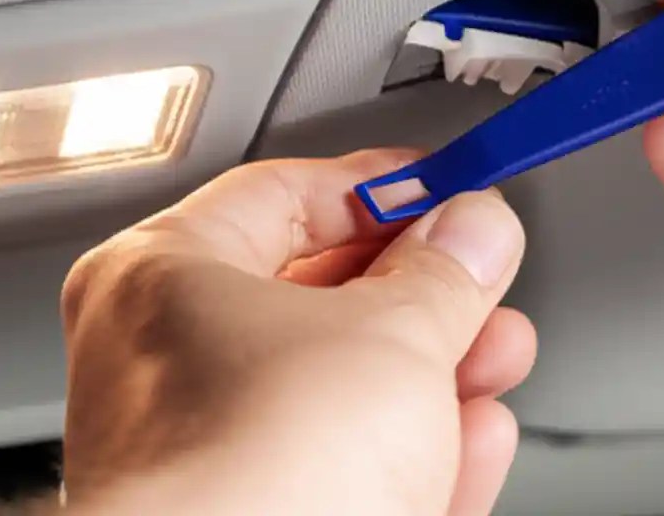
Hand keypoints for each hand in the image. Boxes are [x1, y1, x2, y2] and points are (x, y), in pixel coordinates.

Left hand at [58, 150, 533, 515]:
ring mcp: (212, 452)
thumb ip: (445, 271)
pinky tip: (474, 441)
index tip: (450, 187)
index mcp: (165, 279)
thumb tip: (473, 230)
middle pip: (323, 295)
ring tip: (498, 356)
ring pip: (344, 388)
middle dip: (426, 290)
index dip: (384, 184)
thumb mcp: (392, 333)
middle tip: (483, 274)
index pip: (286, 192)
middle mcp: (171, 363)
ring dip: (439, 372)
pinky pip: (348, 468)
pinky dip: (417, 450)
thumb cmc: (253, 478)